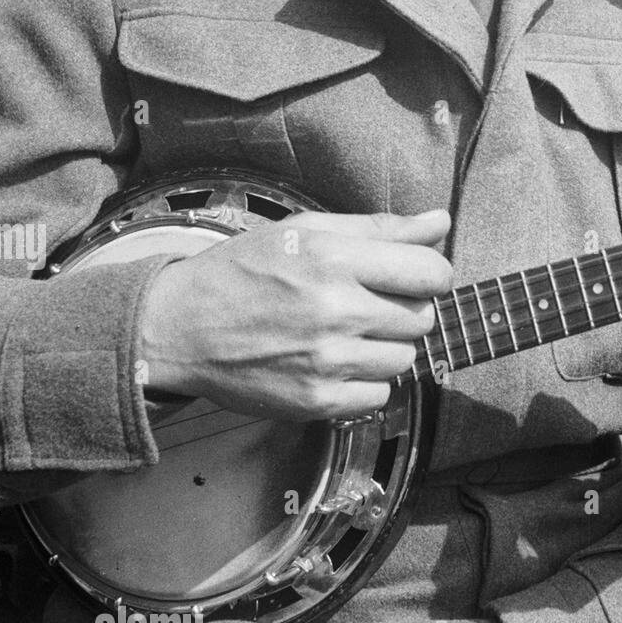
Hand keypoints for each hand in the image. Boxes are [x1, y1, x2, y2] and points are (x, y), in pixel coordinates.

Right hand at [139, 208, 452, 419]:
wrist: (180, 326)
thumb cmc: (245, 270)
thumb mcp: (309, 231)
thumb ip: (382, 227)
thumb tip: (441, 222)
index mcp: (336, 258)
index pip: (432, 273)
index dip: (431, 274)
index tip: (413, 276)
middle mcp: (335, 309)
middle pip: (422, 317)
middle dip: (404, 308)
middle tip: (367, 302)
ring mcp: (325, 360)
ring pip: (405, 358)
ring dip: (386, 346)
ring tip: (347, 332)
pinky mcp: (315, 400)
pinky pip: (379, 395)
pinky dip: (366, 381)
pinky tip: (336, 361)